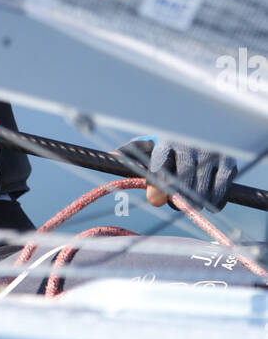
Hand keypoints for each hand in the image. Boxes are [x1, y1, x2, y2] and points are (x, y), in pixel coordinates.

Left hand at [118, 138, 237, 208]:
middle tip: (178, 205)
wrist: (195, 132)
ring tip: (193, 206)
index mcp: (164, 144)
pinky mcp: (227, 160)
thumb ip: (129, 154)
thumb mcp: (144, 148)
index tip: (157, 197)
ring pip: (203, 186)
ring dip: (197, 202)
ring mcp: (209, 153)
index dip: (158, 185)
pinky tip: (211, 204)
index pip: (159, 166)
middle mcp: (188, 146)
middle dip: (179, 198)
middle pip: (183, 181)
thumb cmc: (163, 148)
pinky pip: (223, 184)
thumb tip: (110, 155)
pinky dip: (217, 198)